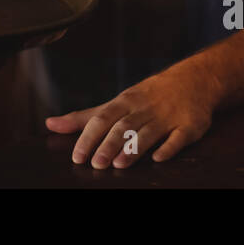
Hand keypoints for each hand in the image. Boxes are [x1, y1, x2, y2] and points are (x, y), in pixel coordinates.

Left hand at [44, 58, 217, 168]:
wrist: (193, 80)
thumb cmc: (147, 96)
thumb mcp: (116, 102)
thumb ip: (84, 117)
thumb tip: (50, 125)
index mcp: (125, 102)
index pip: (103, 118)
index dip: (89, 136)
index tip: (77, 156)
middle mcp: (144, 108)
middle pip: (124, 125)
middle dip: (109, 144)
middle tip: (96, 164)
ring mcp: (168, 116)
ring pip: (149, 132)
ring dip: (134, 147)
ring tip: (120, 164)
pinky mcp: (189, 125)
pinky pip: (179, 136)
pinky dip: (169, 147)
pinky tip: (158, 158)